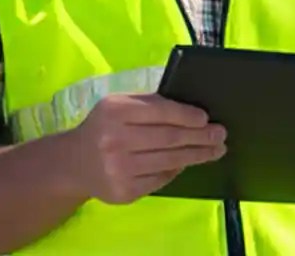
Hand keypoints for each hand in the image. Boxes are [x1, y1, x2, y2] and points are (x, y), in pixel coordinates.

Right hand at [68, 93, 225, 204]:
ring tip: (214, 150)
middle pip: (169, 138)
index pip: (159, 112)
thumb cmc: (102, 128)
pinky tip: (187, 162)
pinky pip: (161, 179)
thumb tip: (190, 112)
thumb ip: (147, 105)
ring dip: (197, 155)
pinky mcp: (125, 191)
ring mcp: (120, 169)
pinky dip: (177, 169)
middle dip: (200, 136)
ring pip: (169, 160)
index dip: (186, 115)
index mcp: (114, 112)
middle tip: (220, 135)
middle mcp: (115, 141)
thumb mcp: (116, 106)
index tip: (205, 118)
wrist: (74, 163)